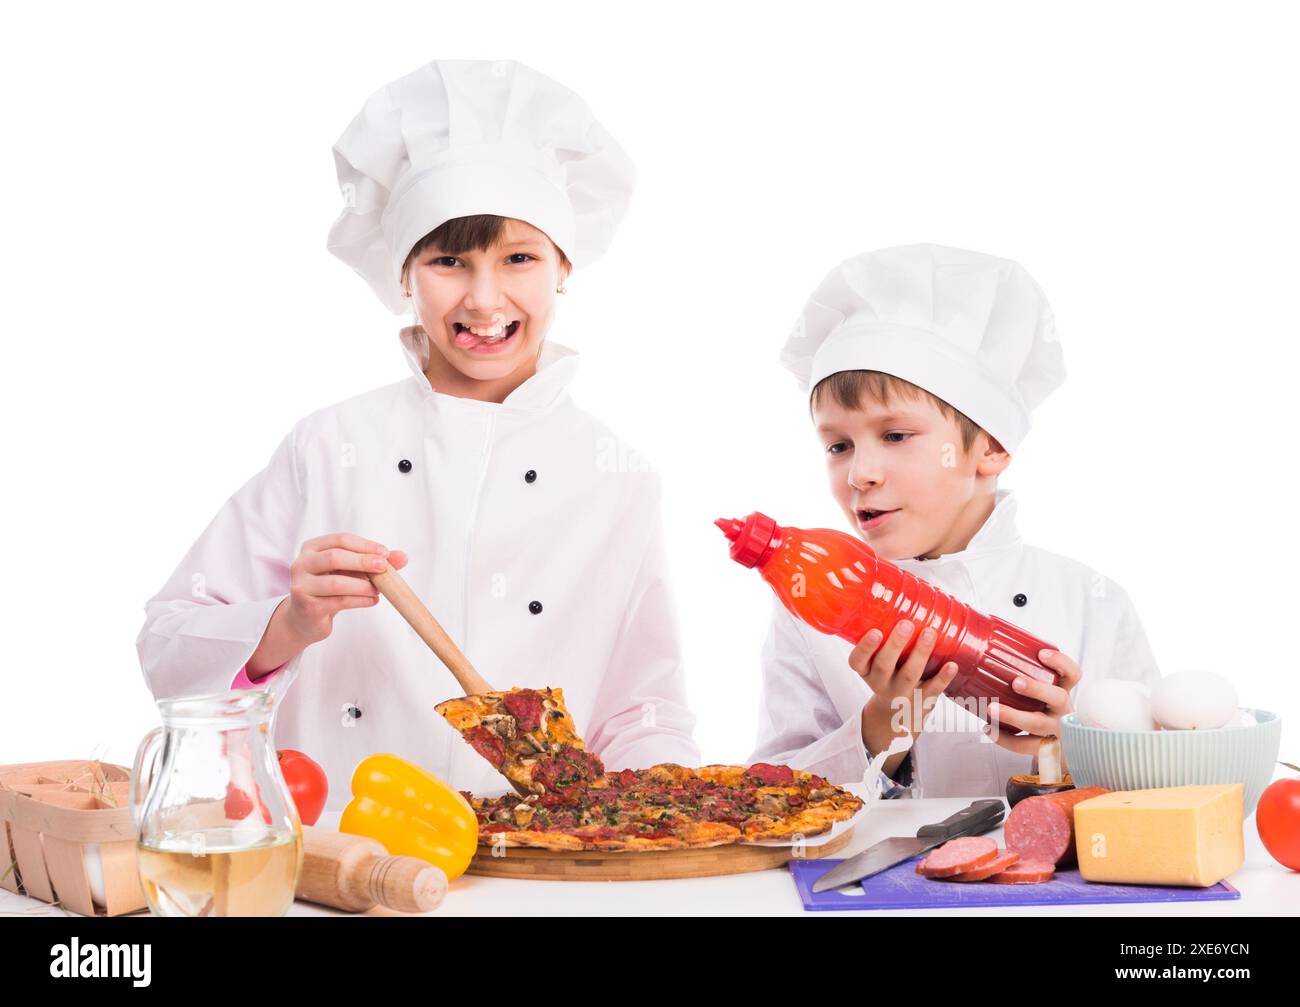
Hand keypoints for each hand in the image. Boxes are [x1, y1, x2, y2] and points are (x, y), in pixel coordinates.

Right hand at [283, 532, 407, 646]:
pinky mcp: (307, 606)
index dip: (364, 545)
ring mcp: (302, 586)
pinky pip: (339, 601)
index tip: (385, 553)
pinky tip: (372, 600)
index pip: (340, 540)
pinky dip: (360, 600)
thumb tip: (403, 556)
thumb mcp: (351, 571)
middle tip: (384, 567)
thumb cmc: (330, 589)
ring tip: (378, 590)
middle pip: (335, 557)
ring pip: (336, 582)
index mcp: (312, 548)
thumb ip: (374, 561)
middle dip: (363, 561)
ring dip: (363, 585)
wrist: (304, 618)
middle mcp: (302, 564)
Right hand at [852, 619, 957, 743]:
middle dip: (895, 645)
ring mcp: (901, 693)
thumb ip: (883, 637)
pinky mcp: (922, 700)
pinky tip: (952, 664)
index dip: (865, 648)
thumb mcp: (876, 661)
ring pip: (909, 675)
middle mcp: (880, 683)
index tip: (875, 632)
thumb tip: (899, 595)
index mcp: (866, 671)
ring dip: (920, 654)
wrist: (897, 713)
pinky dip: (943, 677)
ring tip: (930, 633)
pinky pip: (933, 689)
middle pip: (884, 666)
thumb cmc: (888, 673)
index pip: (857, 661)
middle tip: (906, 625)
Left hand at [986, 649, 1081, 755]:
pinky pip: (1024, 745)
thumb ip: (1029, 678)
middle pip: (1059, 698)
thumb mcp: (1046, 696)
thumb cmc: (1045, 713)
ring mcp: (1056, 731)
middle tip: (1016, 682)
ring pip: (1038, 724)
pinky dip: (1003, 738)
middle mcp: (1064, 712)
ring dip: (1013, 716)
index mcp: (1064, 693)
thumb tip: (990, 652)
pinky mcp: (1044, 749)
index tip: (1041, 654)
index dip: (1061, 663)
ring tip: (991, 709)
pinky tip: (988, 728)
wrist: (1064, 750)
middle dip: (1037, 689)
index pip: (1073, 675)